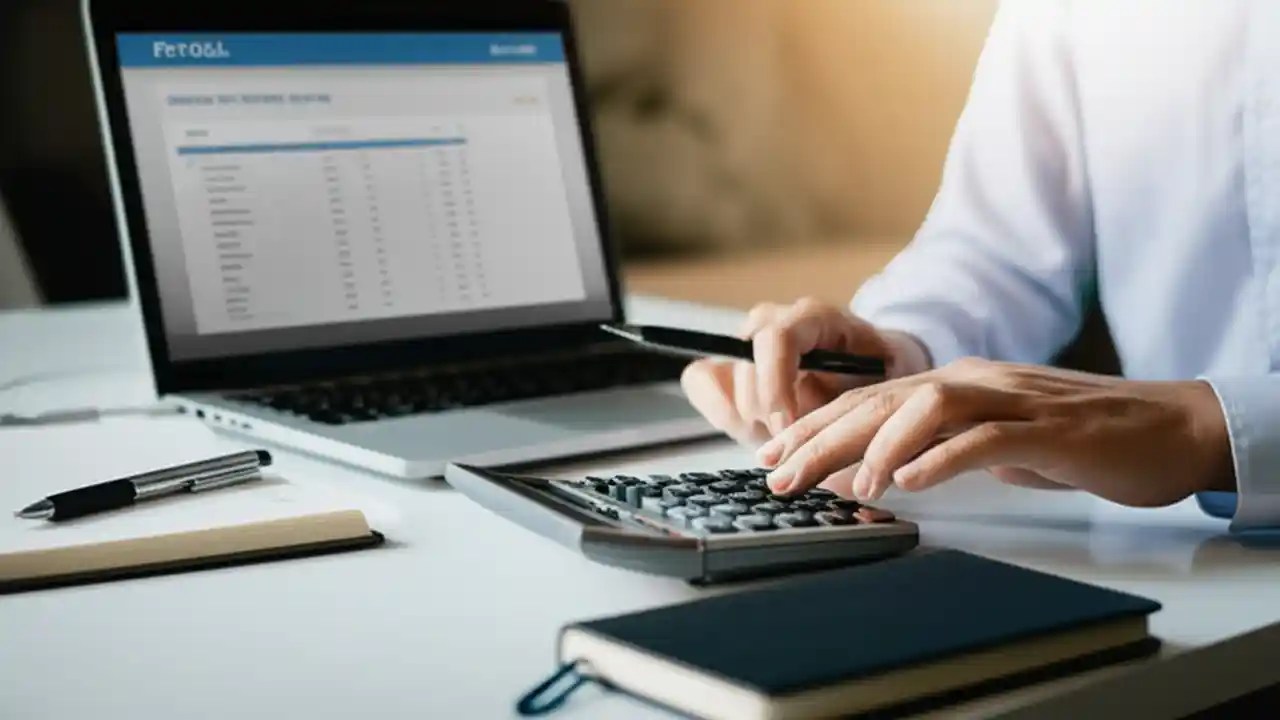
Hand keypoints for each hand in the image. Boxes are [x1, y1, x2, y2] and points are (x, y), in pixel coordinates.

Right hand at [680, 297, 931, 445]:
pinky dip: (721, 411)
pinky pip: (701, 382)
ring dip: (747, 419)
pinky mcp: (728, 361)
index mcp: (813, 318)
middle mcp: (773, 322)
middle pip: (744, 368)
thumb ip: (842, 404)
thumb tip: (806, 433)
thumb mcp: (877, 391)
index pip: (774, 339)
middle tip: (793, 443)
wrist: (877, 371)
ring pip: (720, 380)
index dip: (773, 387)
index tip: (784, 428)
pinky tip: (752, 428)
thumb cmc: (880, 379)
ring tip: (783, 435)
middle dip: (764, 415)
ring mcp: (746, 341)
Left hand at [755, 358, 1235, 506]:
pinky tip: (912, 481)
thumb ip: (937, 446)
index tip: (771, 454)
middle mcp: (975, 382)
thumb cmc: (1074, 440)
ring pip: (927, 408)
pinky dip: (944, 458)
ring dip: (879, 445)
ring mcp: (1013, 400)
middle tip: (778, 474)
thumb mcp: (991, 440)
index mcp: (957, 382)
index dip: (815, 426)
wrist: (1166, 427)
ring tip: (847, 485)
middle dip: (822, 438)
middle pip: (883, 400)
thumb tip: (873, 472)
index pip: (870, 399)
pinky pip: (986, 438)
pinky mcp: (1049, 429)